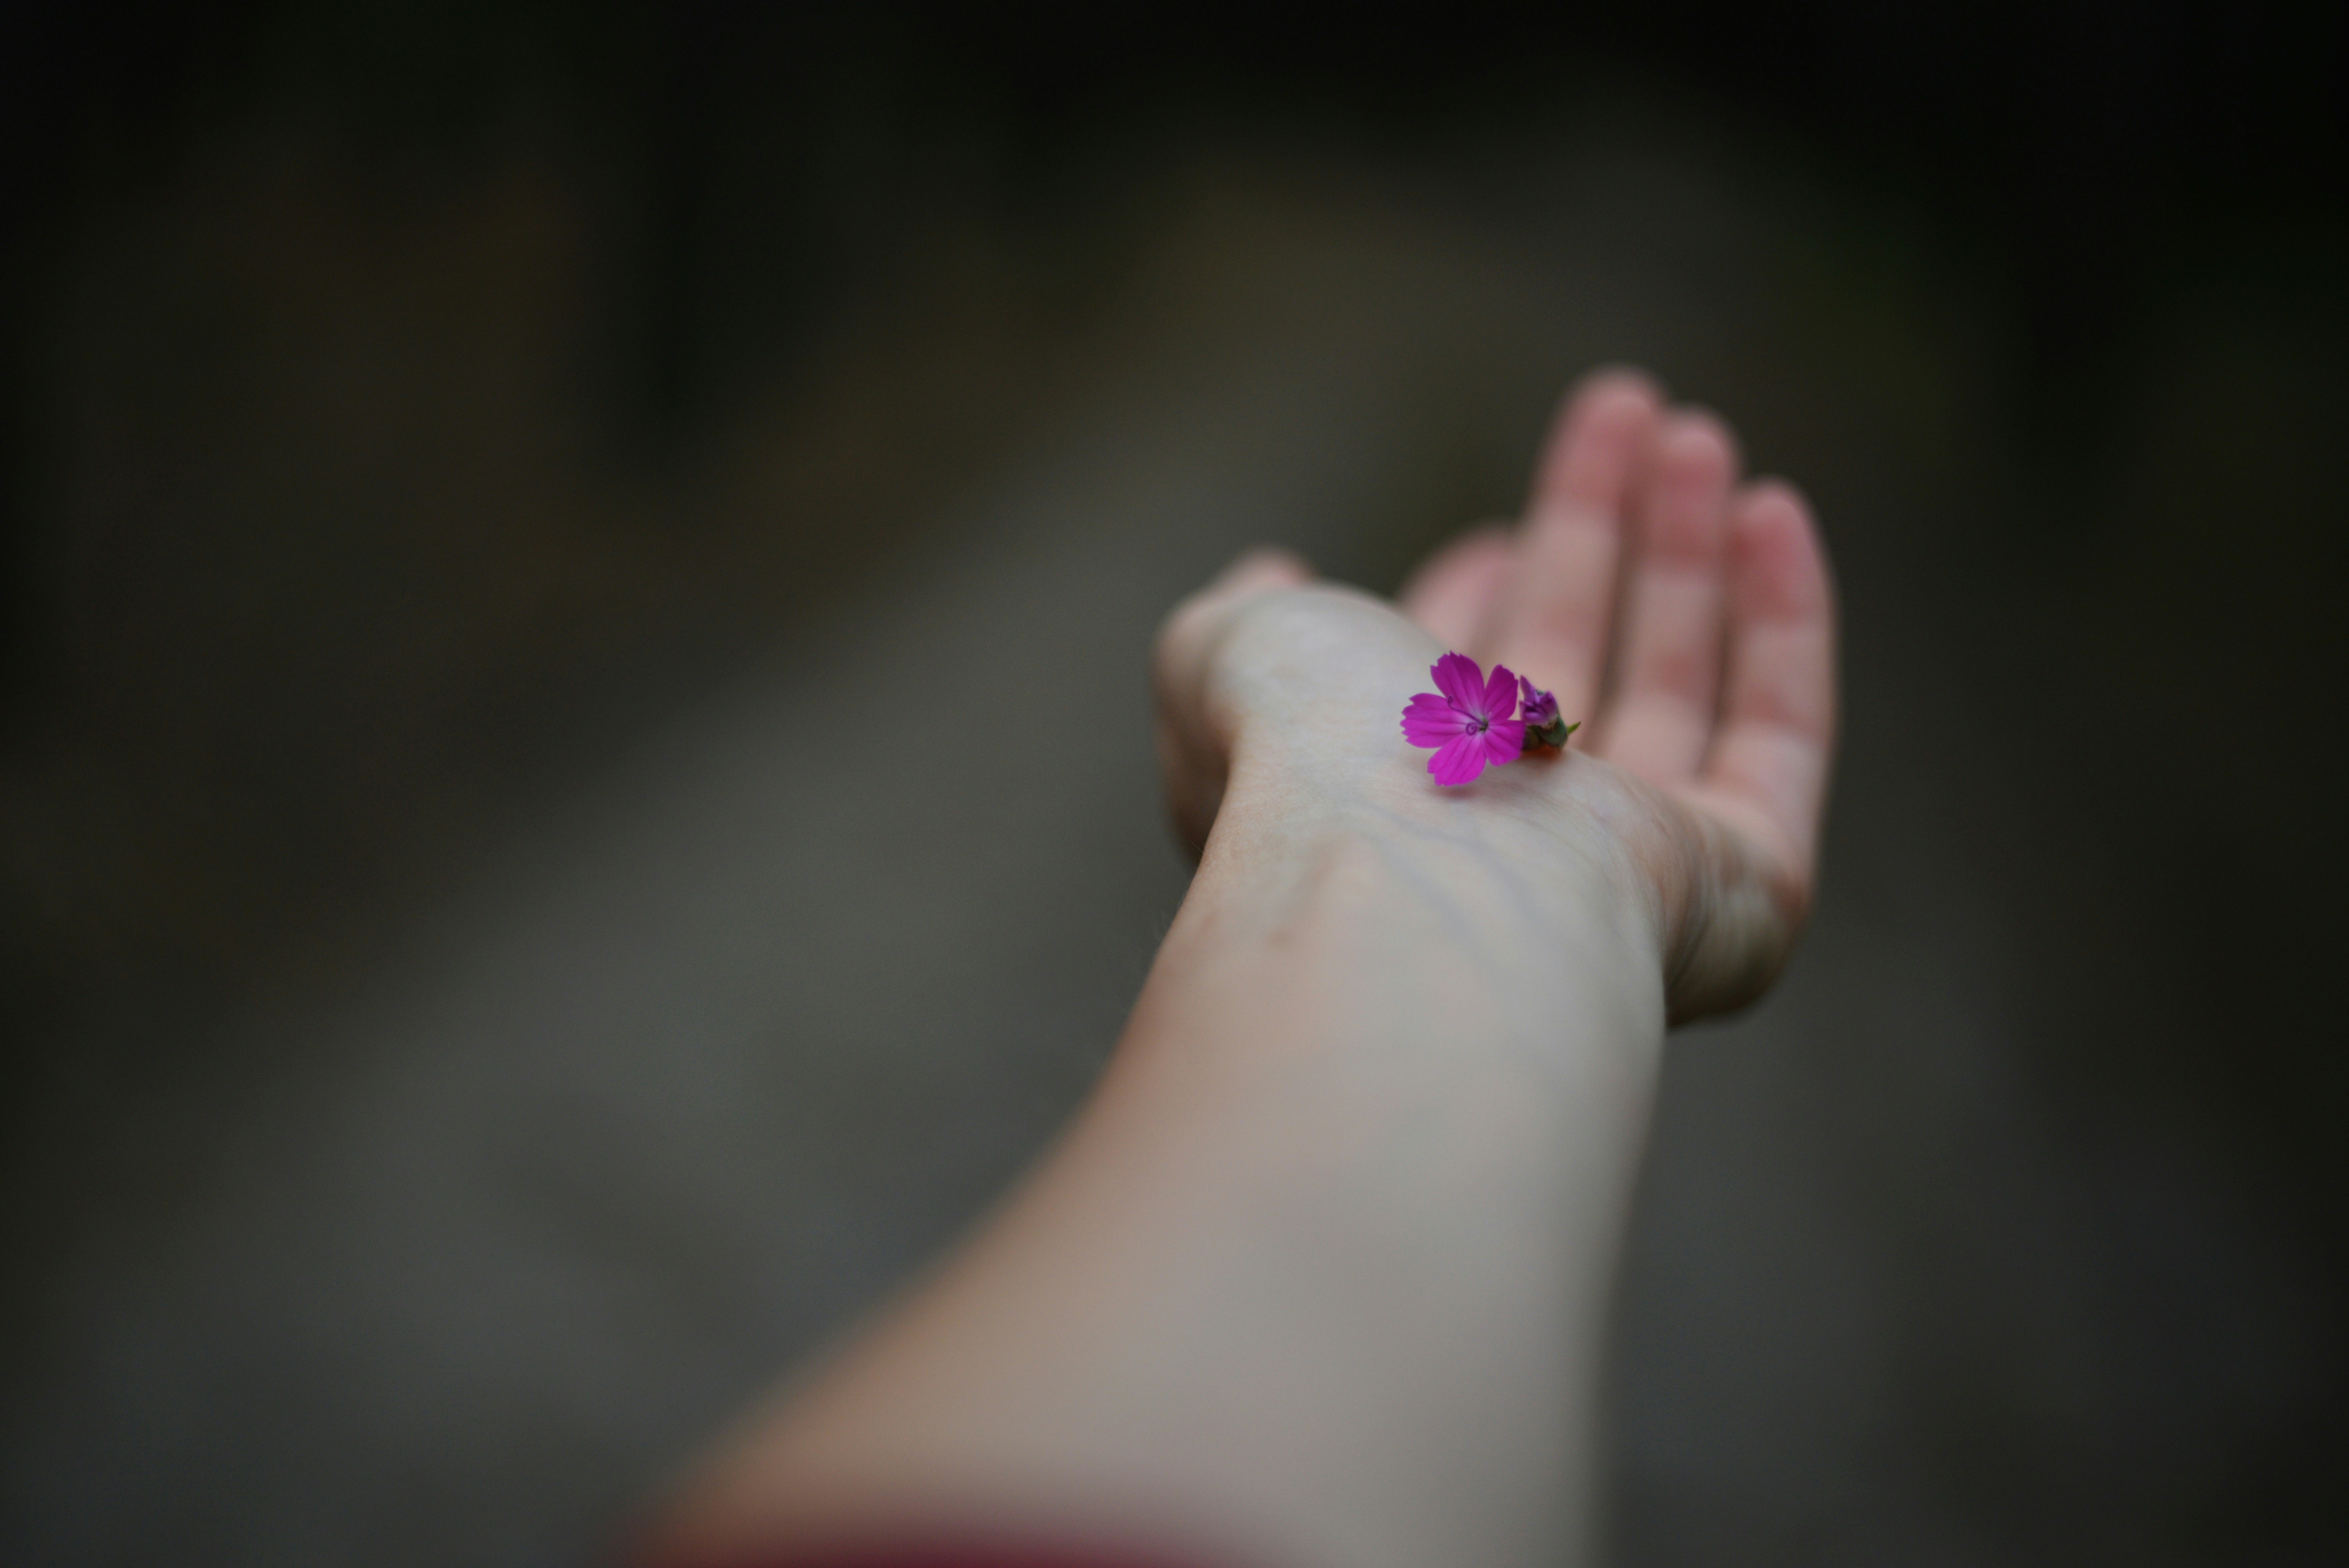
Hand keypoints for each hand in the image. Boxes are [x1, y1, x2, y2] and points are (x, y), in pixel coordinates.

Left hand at [1154, 369, 1836, 1023]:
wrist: (1415, 884)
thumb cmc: (1309, 765)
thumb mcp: (1225, 655)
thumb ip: (1237, 615)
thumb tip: (1273, 576)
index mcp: (1390, 816)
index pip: (1451, 696)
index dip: (1477, 601)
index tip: (1492, 531)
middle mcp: (1508, 856)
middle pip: (1572, 671)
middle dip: (1597, 539)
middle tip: (1632, 413)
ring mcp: (1633, 876)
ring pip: (1681, 686)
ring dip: (1686, 549)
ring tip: (1692, 433)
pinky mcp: (1746, 885)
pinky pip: (1780, 734)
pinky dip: (1781, 618)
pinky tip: (1769, 507)